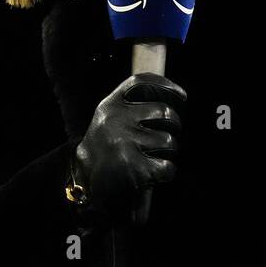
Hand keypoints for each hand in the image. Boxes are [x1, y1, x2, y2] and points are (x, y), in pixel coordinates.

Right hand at [68, 72, 185, 227]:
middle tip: (168, 137)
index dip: (165, 85)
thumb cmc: (106, 150)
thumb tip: (174, 96)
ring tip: (154, 158)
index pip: (139, 82)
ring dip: (169, 152)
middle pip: (165, 112)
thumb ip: (132, 106)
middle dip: (174, 125)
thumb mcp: (110, 120)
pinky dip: (167, 172)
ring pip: (169, 141)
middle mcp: (115, 120)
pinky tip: (155, 175)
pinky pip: (167, 166)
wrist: (83, 183)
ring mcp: (124, 143)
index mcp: (110, 106)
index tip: (182, 95)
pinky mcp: (133, 167)